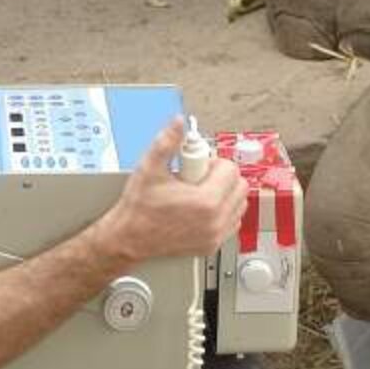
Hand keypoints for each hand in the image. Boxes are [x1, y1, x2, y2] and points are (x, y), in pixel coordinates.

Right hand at [98, 117, 248, 262]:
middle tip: (199, 178)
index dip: (214, 163)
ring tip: (200, 192)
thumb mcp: (150, 168)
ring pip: (239, 204)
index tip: (198, 166)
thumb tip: (178, 123)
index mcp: (205, 201)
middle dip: (222, 177)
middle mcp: (215, 220)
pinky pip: (233, 222)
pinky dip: (223, 212)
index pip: (231, 170)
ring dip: (225, 194)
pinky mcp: (212, 245)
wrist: (129, 239)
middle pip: (240, 186)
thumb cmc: (139, 208)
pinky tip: (203, 208)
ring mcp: (215, 235)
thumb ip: (167, 142)